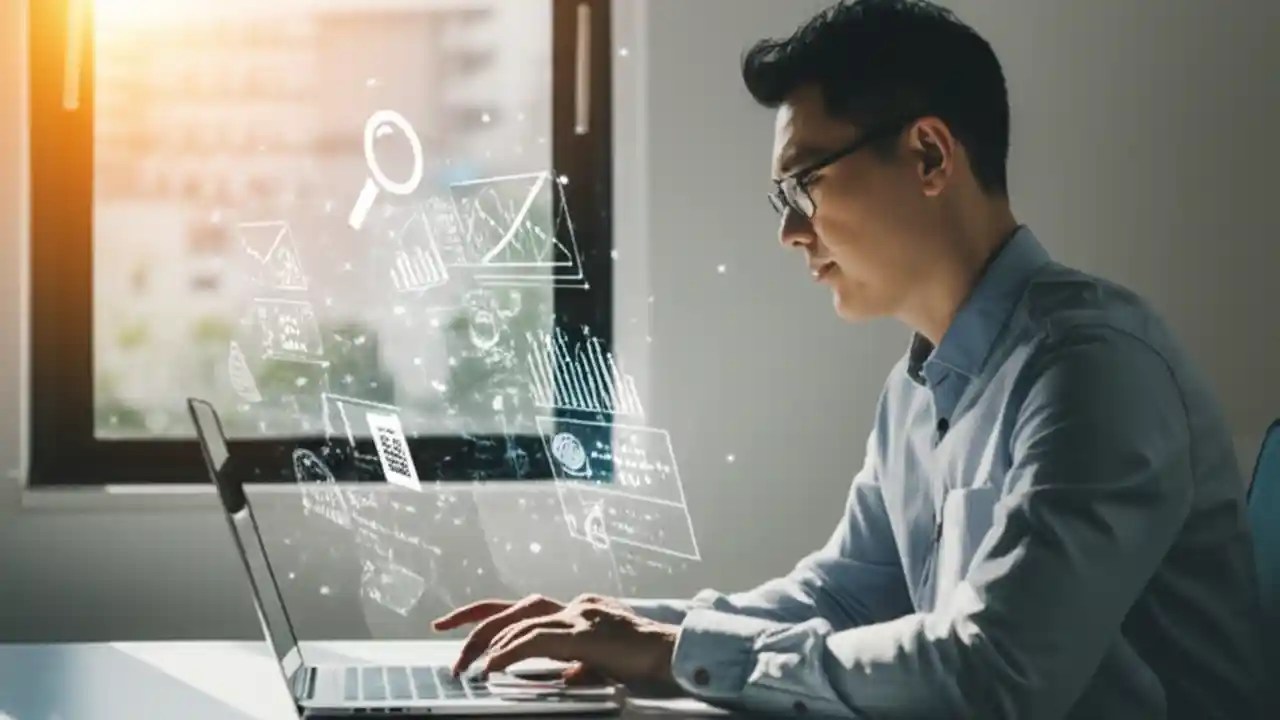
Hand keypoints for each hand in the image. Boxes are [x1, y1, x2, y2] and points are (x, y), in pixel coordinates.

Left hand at [432, 594, 679, 690]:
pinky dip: (511, 651)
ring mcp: (580, 616)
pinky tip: (495, 666)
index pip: (524, 607)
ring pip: (522, 620)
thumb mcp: (604, 661)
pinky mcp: (585, 635)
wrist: (675, 653)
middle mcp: (575, 606)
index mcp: (578, 610)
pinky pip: (538, 639)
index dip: (486, 615)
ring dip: (489, 644)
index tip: (451, 624)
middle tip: (450, 649)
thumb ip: (579, 662)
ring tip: (469, 666)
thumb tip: (563, 676)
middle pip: (515, 607)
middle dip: (475, 625)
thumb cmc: (645, 659)